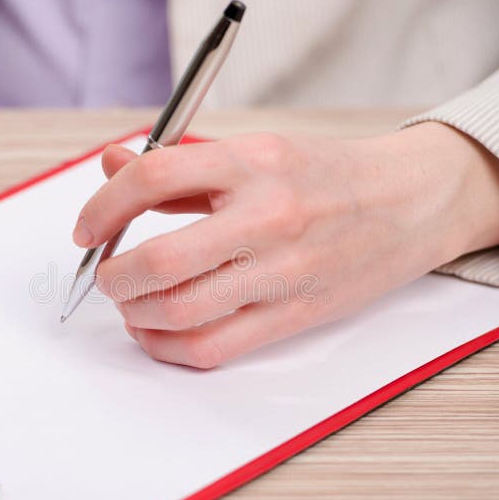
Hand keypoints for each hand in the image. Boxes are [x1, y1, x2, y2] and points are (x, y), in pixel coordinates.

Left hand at [73, 123, 498, 367]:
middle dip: (113, 276)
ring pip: (181, 311)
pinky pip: (214, 347)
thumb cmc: (329, 176)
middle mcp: (268, 216)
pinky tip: (155, 331)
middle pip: (161, 261)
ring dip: (135, 313)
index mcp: (254, 163)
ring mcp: (284, 272)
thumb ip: (182, 165)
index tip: (88, 228)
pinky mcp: (296, 314)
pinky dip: (168, 347)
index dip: (104, 205)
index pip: (155, 178)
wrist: (410, 203)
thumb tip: (112, 166)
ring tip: (129, 302)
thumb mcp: (258, 151)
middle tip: (106, 274)